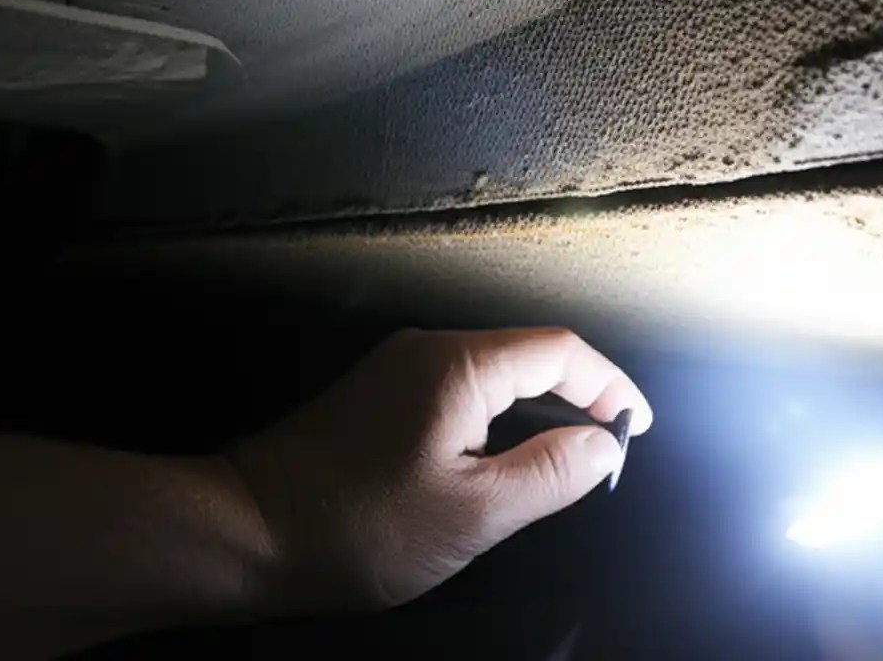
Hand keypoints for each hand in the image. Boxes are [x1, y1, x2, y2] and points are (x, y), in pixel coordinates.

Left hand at [226, 328, 651, 611]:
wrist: (244, 532)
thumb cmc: (360, 528)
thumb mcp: (473, 514)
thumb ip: (550, 475)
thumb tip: (602, 446)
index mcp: (457, 365)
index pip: (561, 351)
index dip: (611, 386)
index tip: (638, 429)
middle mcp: (428, 350)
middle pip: (528, 356)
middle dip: (579, 398)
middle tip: (606, 454)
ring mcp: (398, 370)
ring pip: (495, 376)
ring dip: (538, 413)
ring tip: (565, 465)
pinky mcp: (379, 396)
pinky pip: (461, 393)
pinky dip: (499, 421)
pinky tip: (502, 465)